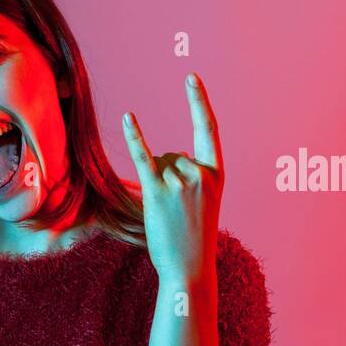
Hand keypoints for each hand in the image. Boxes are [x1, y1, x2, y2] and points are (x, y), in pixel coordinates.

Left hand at [122, 72, 223, 282]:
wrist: (190, 267)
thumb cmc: (193, 237)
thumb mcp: (203, 202)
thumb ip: (191, 176)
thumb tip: (167, 157)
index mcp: (216, 174)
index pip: (208, 129)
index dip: (199, 101)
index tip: (191, 78)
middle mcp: (200, 173)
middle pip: (172, 154)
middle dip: (166, 177)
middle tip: (175, 210)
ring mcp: (179, 181)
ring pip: (157, 162)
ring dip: (155, 184)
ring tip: (166, 213)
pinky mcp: (157, 191)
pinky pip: (144, 157)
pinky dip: (136, 136)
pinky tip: (129, 117)